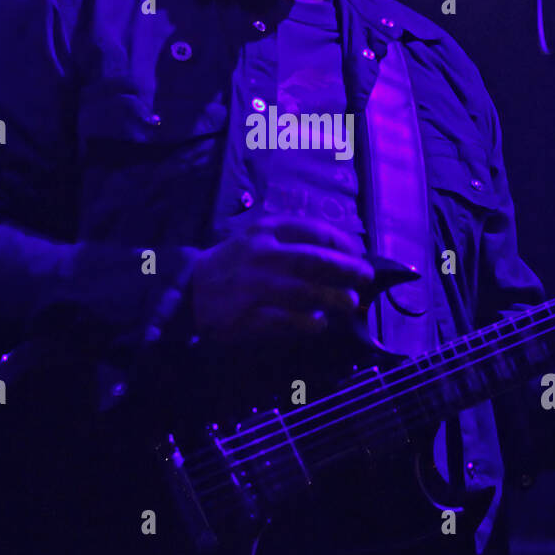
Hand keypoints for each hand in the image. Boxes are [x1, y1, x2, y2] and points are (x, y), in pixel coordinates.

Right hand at [190, 215, 374, 341]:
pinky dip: (305, 322)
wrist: (189, 287)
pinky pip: (283, 319)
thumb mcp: (260, 238)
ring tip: (350, 302)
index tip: (359, 254)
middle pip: (313, 260)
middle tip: (365, 277)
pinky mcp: (246, 315)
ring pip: (302, 290)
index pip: (313, 231)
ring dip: (331, 297)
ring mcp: (253, 285)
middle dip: (345, 269)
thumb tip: (344, 256)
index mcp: (267, 230)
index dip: (342, 242)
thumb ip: (296, 243)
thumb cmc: (236, 262)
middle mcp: (262, 254)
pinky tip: (318, 324)